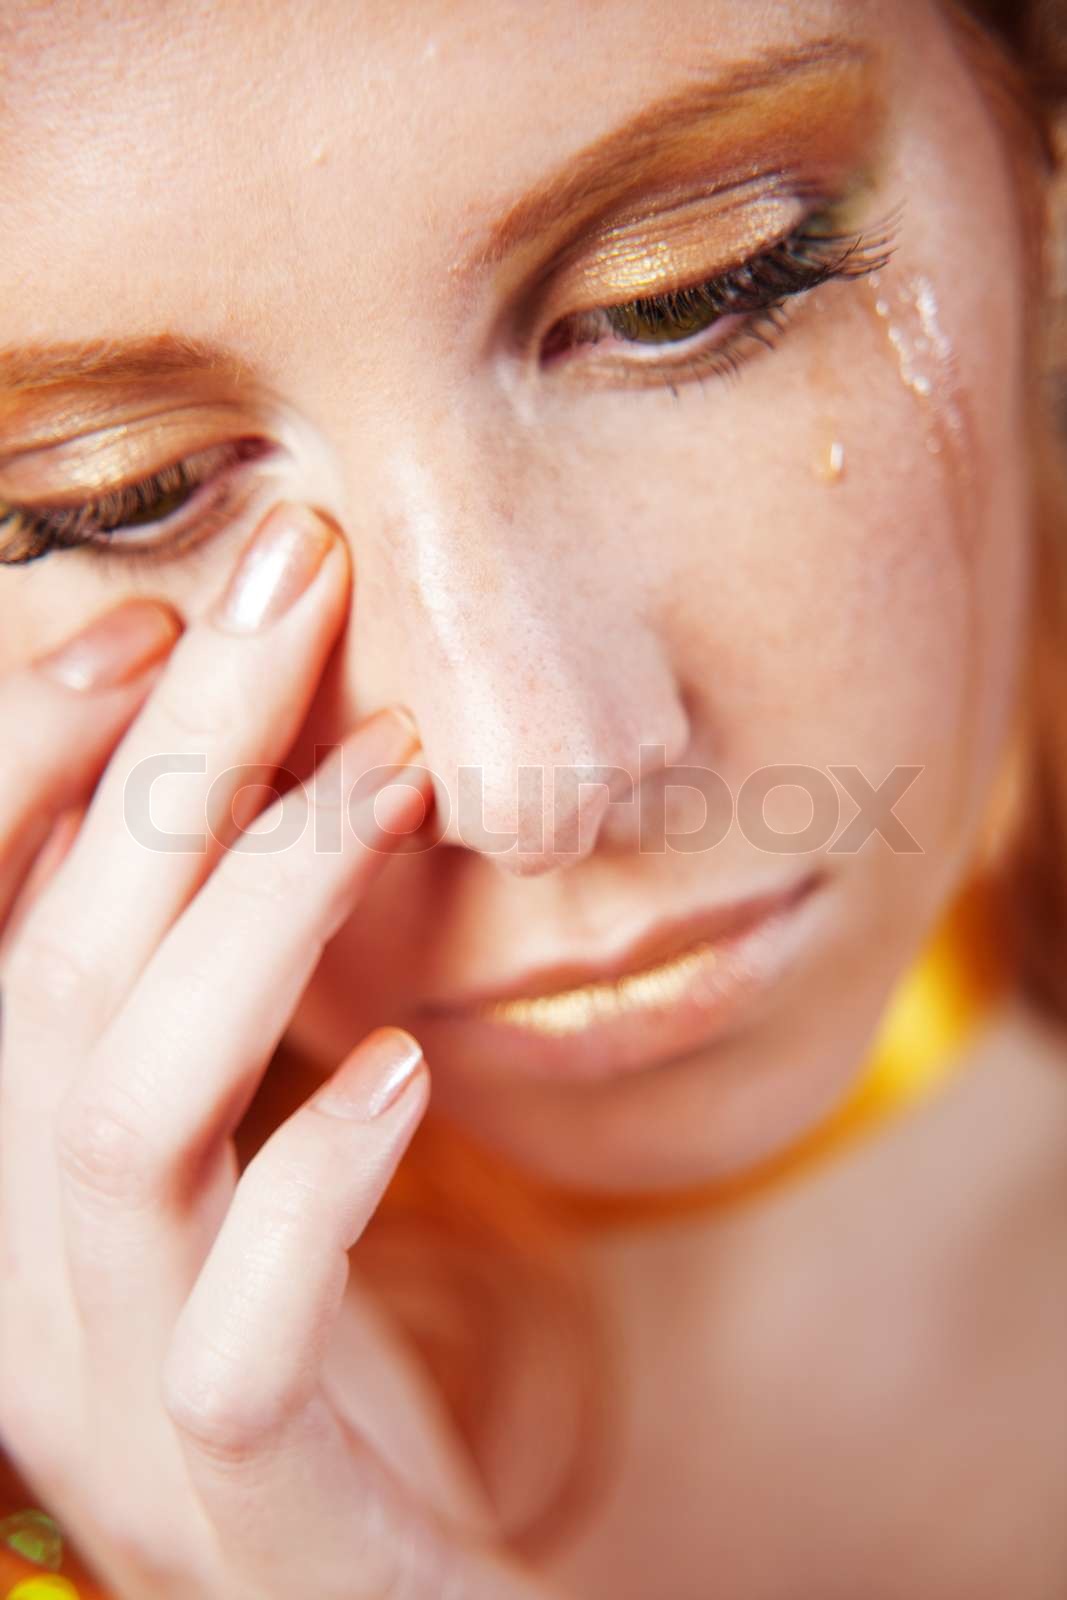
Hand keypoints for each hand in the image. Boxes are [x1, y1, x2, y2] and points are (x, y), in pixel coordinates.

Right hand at [0, 504, 553, 1598]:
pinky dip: (314, 1179)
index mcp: (3, 1161)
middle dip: (170, 756)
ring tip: (388, 772)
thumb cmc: (312, 1322)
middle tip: (296, 582)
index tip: (156, 619)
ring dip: (255, 912)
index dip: (28, 753)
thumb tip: (237, 771)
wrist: (382, 1583)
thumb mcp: (233, 1129)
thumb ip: (208, 982)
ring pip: (119, 1112)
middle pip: (53, 964)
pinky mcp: (235, 1485)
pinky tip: (409, 1071)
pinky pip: (238, 1331)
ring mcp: (108, 1383)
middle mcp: (12, 1266)